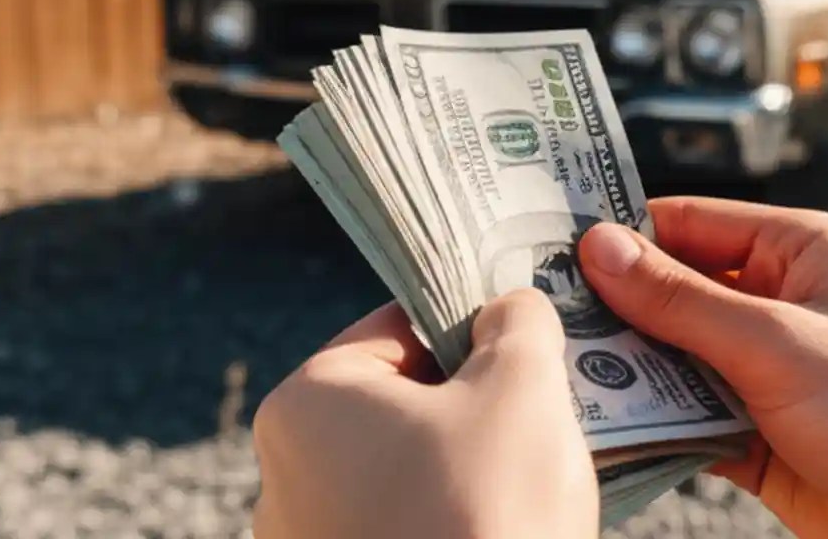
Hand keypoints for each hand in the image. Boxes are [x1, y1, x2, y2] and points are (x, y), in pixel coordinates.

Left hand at [252, 289, 596, 538]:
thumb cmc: (490, 511)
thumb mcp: (522, 386)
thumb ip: (519, 322)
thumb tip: (510, 310)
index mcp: (306, 403)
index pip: (399, 327)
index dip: (474, 325)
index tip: (530, 345)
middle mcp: (284, 474)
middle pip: (403, 399)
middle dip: (476, 399)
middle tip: (543, 409)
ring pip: (407, 466)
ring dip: (470, 461)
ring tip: (531, 476)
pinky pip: (406, 523)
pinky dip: (452, 517)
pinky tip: (504, 528)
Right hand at [579, 197, 827, 538]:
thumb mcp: (779, 344)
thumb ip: (681, 300)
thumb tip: (598, 246)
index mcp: (801, 251)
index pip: (690, 223)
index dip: (623, 234)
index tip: (545, 248)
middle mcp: (785, 304)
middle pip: (677, 293)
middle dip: (616, 310)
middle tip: (535, 320)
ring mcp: (776, 373)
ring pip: (679, 360)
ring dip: (630, 373)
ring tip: (553, 377)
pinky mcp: (768, 436)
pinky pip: (695, 417)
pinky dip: (657, 424)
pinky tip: (605, 431)